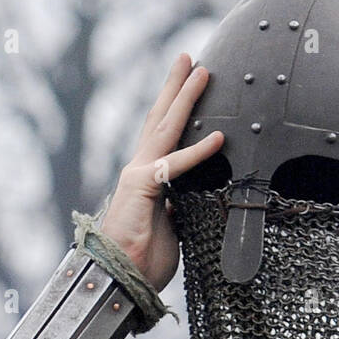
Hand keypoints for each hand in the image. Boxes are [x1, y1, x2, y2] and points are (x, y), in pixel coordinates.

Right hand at [99, 54, 223, 289]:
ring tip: (201, 71)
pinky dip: (198, 152)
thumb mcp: (173, 227)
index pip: (165, 137)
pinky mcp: (142, 187)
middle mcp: (140, 169)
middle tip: (191, 59)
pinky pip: (175, 165)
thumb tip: (196, 200)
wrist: (120, 279)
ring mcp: (139, 175)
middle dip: (176, 87)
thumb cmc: (144, 260)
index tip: (191, 87)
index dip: (178, 111)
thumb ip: (182, 207)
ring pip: (165, 127)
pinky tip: (218, 138)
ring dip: (184, 98)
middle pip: (161, 119)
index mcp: (147, 178)